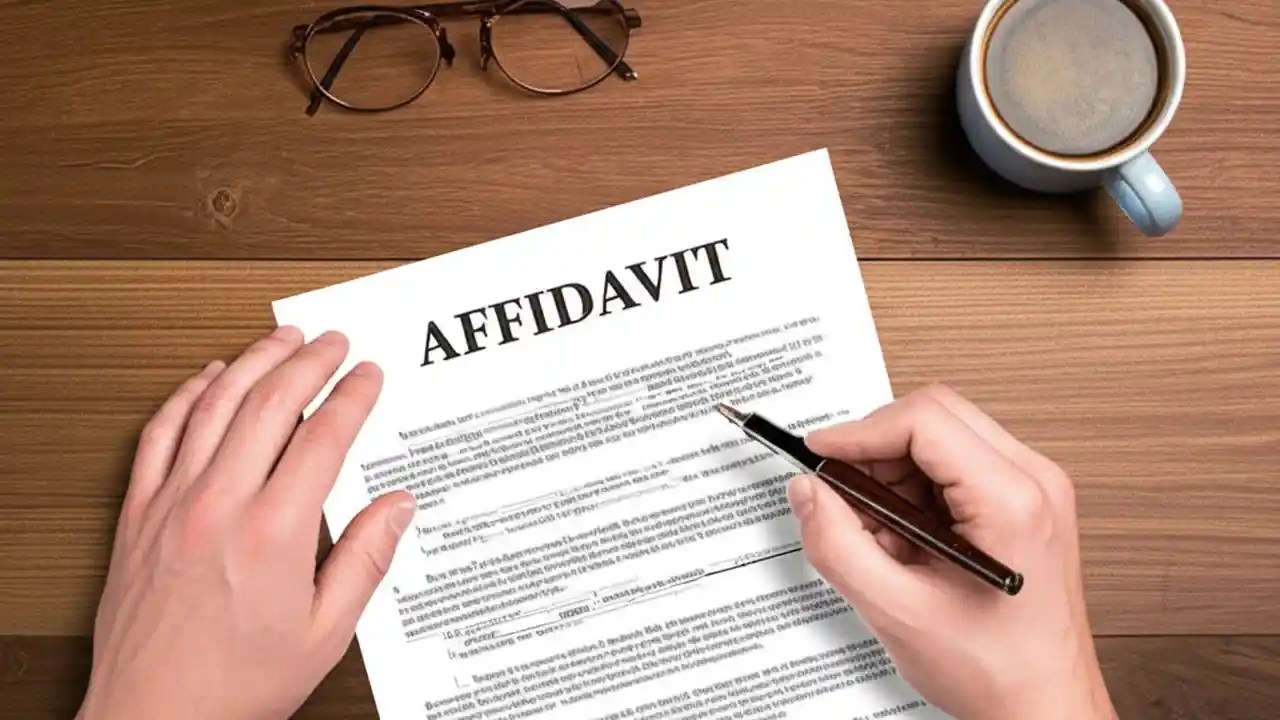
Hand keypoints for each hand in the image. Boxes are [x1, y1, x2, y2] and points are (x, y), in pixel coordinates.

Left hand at [77, 328, 415, 719]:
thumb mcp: (325, 632)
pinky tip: (209, 377)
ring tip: (281, 339)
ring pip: (215, 404)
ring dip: (253, 361)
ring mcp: (173, 504)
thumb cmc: (235, 685)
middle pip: (270, 403)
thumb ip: (365, 561)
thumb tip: (397, 507)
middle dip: (309, 361)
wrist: (153, 718)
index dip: (352, 396)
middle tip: (333, 341)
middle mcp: (220, 506)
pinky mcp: (139, 514)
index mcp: (275, 534)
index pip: (323, 437)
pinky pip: (160, 433)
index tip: (369, 375)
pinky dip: (187, 395)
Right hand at [789, 385, 1114, 719]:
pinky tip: (905, 540)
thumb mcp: (897, 612)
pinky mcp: (1023, 501)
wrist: (1043, 706)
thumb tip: (808, 492)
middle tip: (843, 497)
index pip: (923, 420)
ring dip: (893, 475)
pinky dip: (914, 492)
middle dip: (875, 451)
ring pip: (941, 436)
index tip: (820, 455)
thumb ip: (838, 546)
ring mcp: (1033, 489)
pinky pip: (955, 465)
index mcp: (1013, 501)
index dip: (859, 432)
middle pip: (933, 416)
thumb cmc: (998, 671)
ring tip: (880, 536)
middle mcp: (1033, 482)